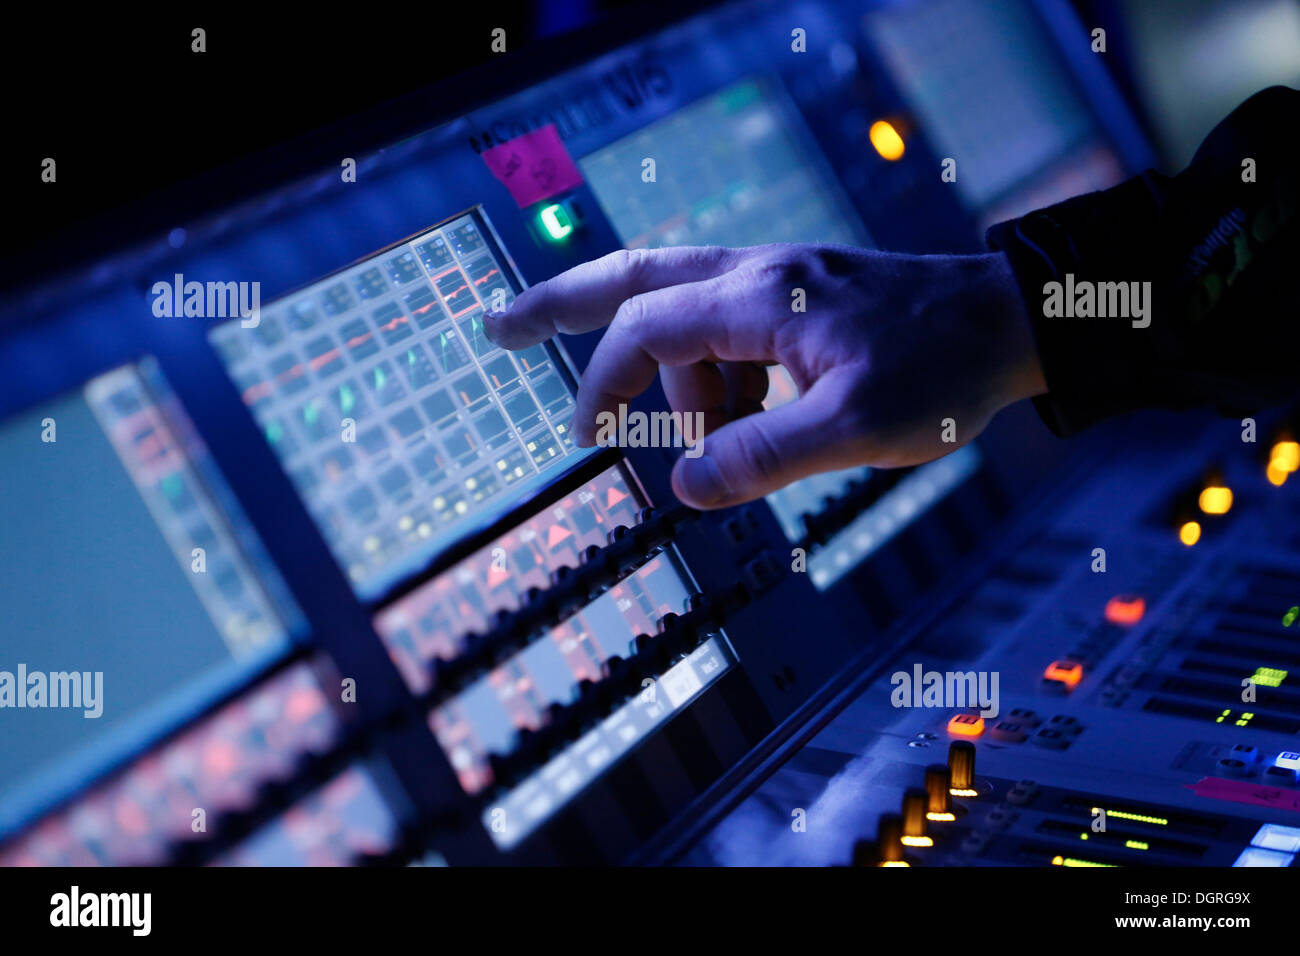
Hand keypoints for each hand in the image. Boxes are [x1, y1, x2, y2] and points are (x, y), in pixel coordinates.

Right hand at [484, 244, 1045, 508]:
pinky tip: (757, 425)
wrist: (1011, 324)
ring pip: (687, 324)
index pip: (647, 328)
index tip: (585, 440)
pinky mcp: (799, 303)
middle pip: (635, 279)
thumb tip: (684, 486)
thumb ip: (762, 458)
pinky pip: (729, 340)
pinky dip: (720, 386)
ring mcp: (777, 285)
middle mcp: (758, 277)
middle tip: (499, 326)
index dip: (604, 383)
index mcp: (761, 297)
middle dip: (561, 306)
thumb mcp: (856, 428)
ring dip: (682, 388)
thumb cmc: (944, 371)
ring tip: (721, 446)